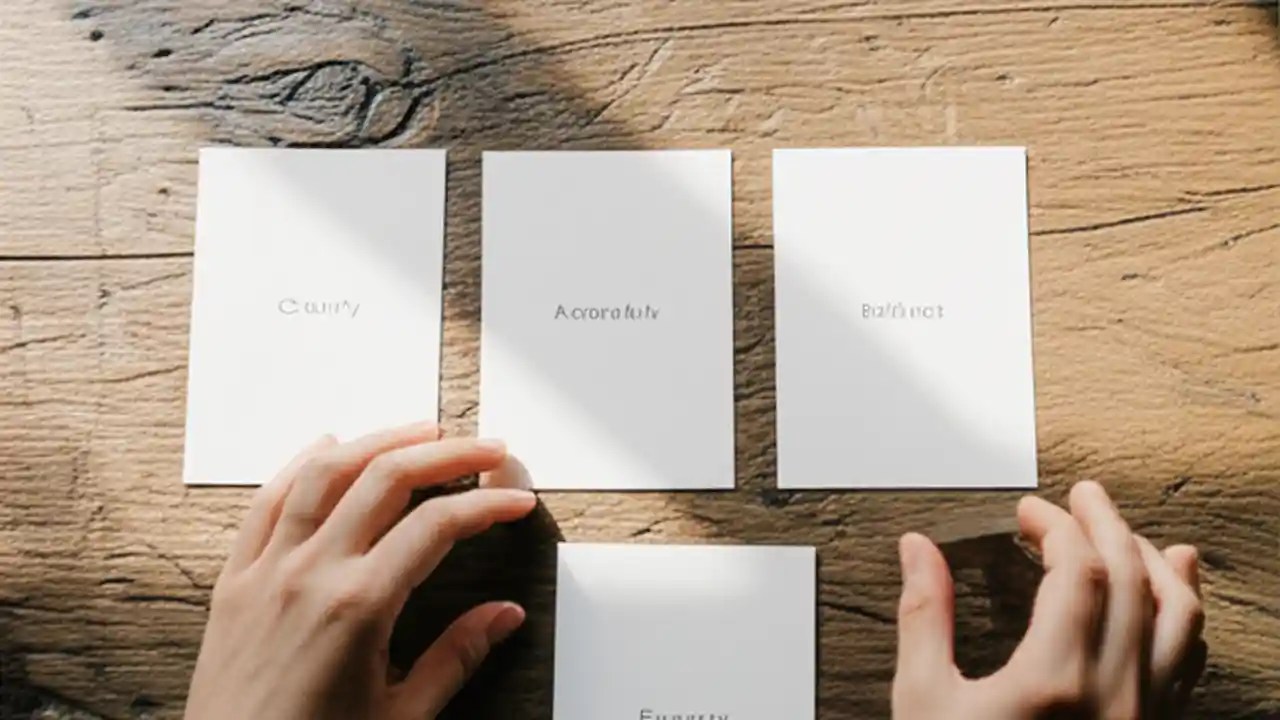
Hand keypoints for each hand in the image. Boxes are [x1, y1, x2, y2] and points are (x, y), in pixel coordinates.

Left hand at [185, 422, 536, 719]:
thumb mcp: (400, 716)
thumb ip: (455, 658)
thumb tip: (503, 617)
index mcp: (357, 607)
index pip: (436, 527)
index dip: (486, 506)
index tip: (515, 501)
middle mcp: (309, 574)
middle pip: (386, 479)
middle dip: (446, 453)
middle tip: (485, 447)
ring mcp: (266, 570)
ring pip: (324, 473)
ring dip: (379, 440)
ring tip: (421, 430)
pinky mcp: (234, 580)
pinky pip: (266, 500)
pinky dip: (299, 464)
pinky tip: (326, 448)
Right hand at [892, 481, 1204, 718]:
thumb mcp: (922, 702)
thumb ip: (923, 618)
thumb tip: (917, 550)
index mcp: (1054, 680)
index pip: (1077, 570)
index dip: (1057, 526)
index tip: (1030, 513)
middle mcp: (1114, 696)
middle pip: (1134, 580)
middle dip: (1109, 525)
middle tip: (1084, 496)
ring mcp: (1142, 717)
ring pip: (1179, 620)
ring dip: (1159, 566)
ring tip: (1141, 536)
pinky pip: (1188, 665)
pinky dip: (1185, 620)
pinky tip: (1174, 601)